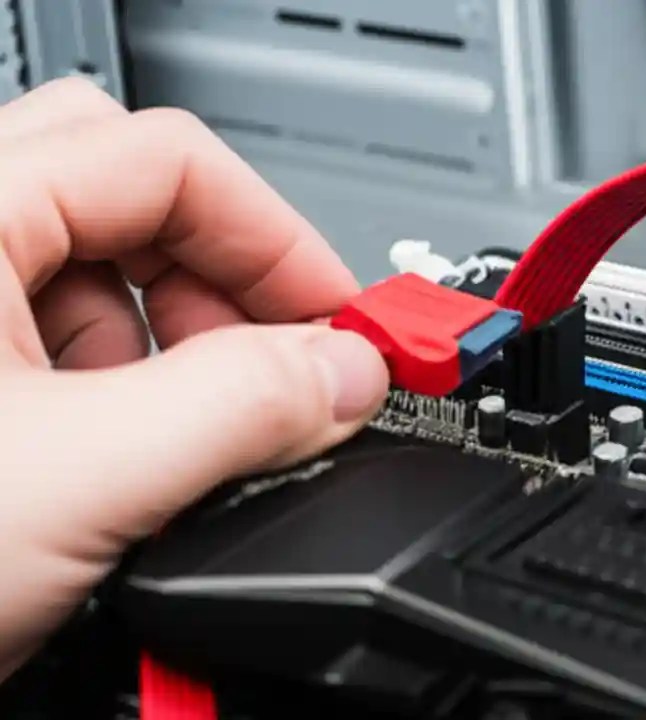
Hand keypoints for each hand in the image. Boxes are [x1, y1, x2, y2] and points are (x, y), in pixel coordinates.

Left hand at [0, 79, 388, 676]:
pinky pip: (58, 337)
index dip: (280, 240)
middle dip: (224, 284)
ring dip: (174, 342)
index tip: (342, 324)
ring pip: (94, 269)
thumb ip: (246, 409)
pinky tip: (130, 459)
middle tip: (279, 361)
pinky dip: (125, 384)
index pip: (170, 161)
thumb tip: (349, 375)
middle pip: (132, 195)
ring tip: (195, 430)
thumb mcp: (84, 478)